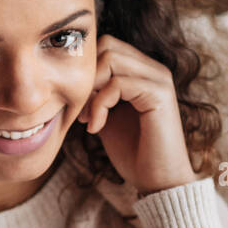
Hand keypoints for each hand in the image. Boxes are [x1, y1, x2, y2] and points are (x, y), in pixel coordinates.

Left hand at [77, 34, 196, 194]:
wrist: (158, 182)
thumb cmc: (134, 154)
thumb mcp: (107, 117)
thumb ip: (96, 94)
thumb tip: (68, 81)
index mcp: (143, 71)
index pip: (106, 45)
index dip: (86, 70)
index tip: (79, 105)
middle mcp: (154, 69)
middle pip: (106, 45)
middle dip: (86, 78)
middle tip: (81, 111)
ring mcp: (159, 79)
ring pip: (110, 59)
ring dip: (91, 91)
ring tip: (88, 120)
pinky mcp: (159, 94)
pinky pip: (118, 83)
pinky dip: (100, 105)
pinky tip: (97, 128)